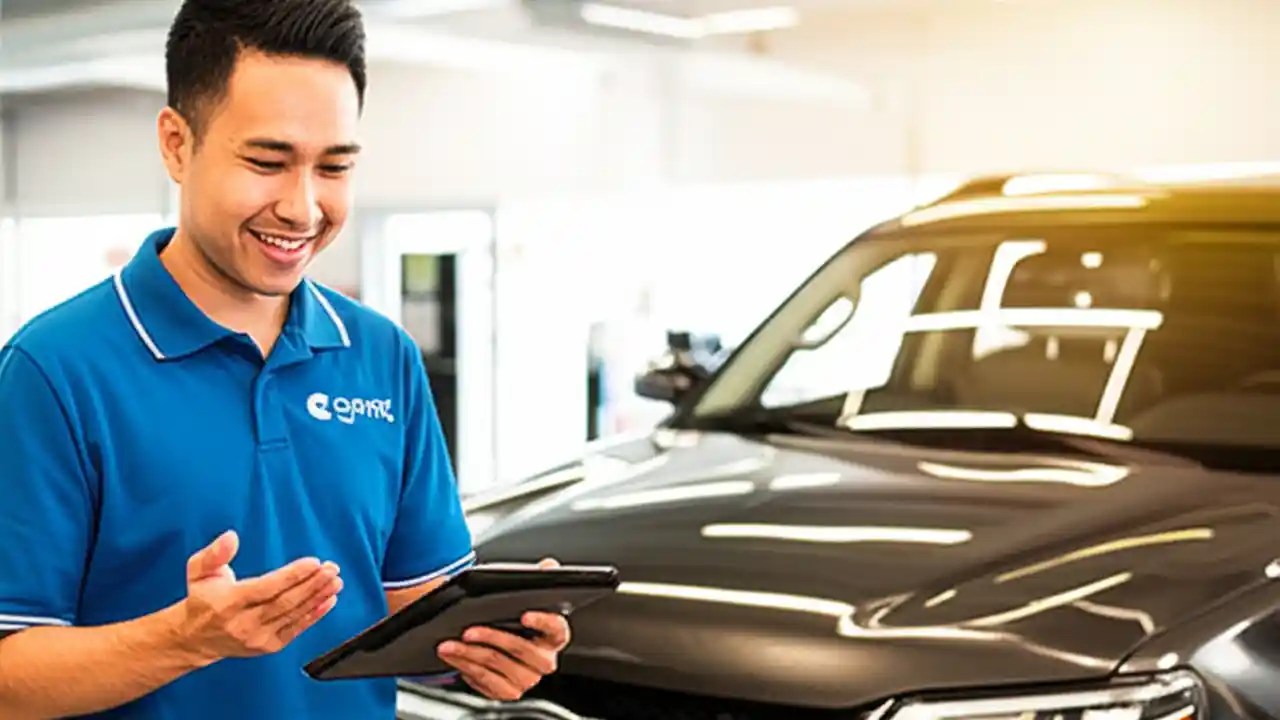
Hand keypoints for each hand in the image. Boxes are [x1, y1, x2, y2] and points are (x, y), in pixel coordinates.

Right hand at [173, 530, 342, 665]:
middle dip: (312, 584)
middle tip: (331, 569)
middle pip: (285, 602)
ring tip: (335, 581)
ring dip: (318, 597)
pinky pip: (296, 629)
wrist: (196, 638)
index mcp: (227, 603)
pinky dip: (315, 615)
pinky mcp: (268, 645)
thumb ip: (214, 553)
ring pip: (293, 615)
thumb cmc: (203, 599)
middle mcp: (243, 623)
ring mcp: (257, 637)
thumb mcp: (197, 571)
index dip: (292, 576)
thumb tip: (231, 537)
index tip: (313, 562)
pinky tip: (329, 600)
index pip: (265, 588)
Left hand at [436, 558, 571, 700]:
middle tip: (468, 630)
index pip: (557, 629)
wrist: (490, 637)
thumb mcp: (521, 591)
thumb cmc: (508, 613)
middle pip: (523, 652)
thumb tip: (549, 565)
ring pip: (499, 668)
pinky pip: (486, 682)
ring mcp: (527, 678)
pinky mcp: (507, 691)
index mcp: (554, 635)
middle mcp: (544, 660)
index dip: (543, 622)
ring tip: (449, 643)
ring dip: (470, 655)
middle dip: (493, 639)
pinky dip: (466, 668)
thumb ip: (537, 578)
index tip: (524, 615)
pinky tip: (453, 656)